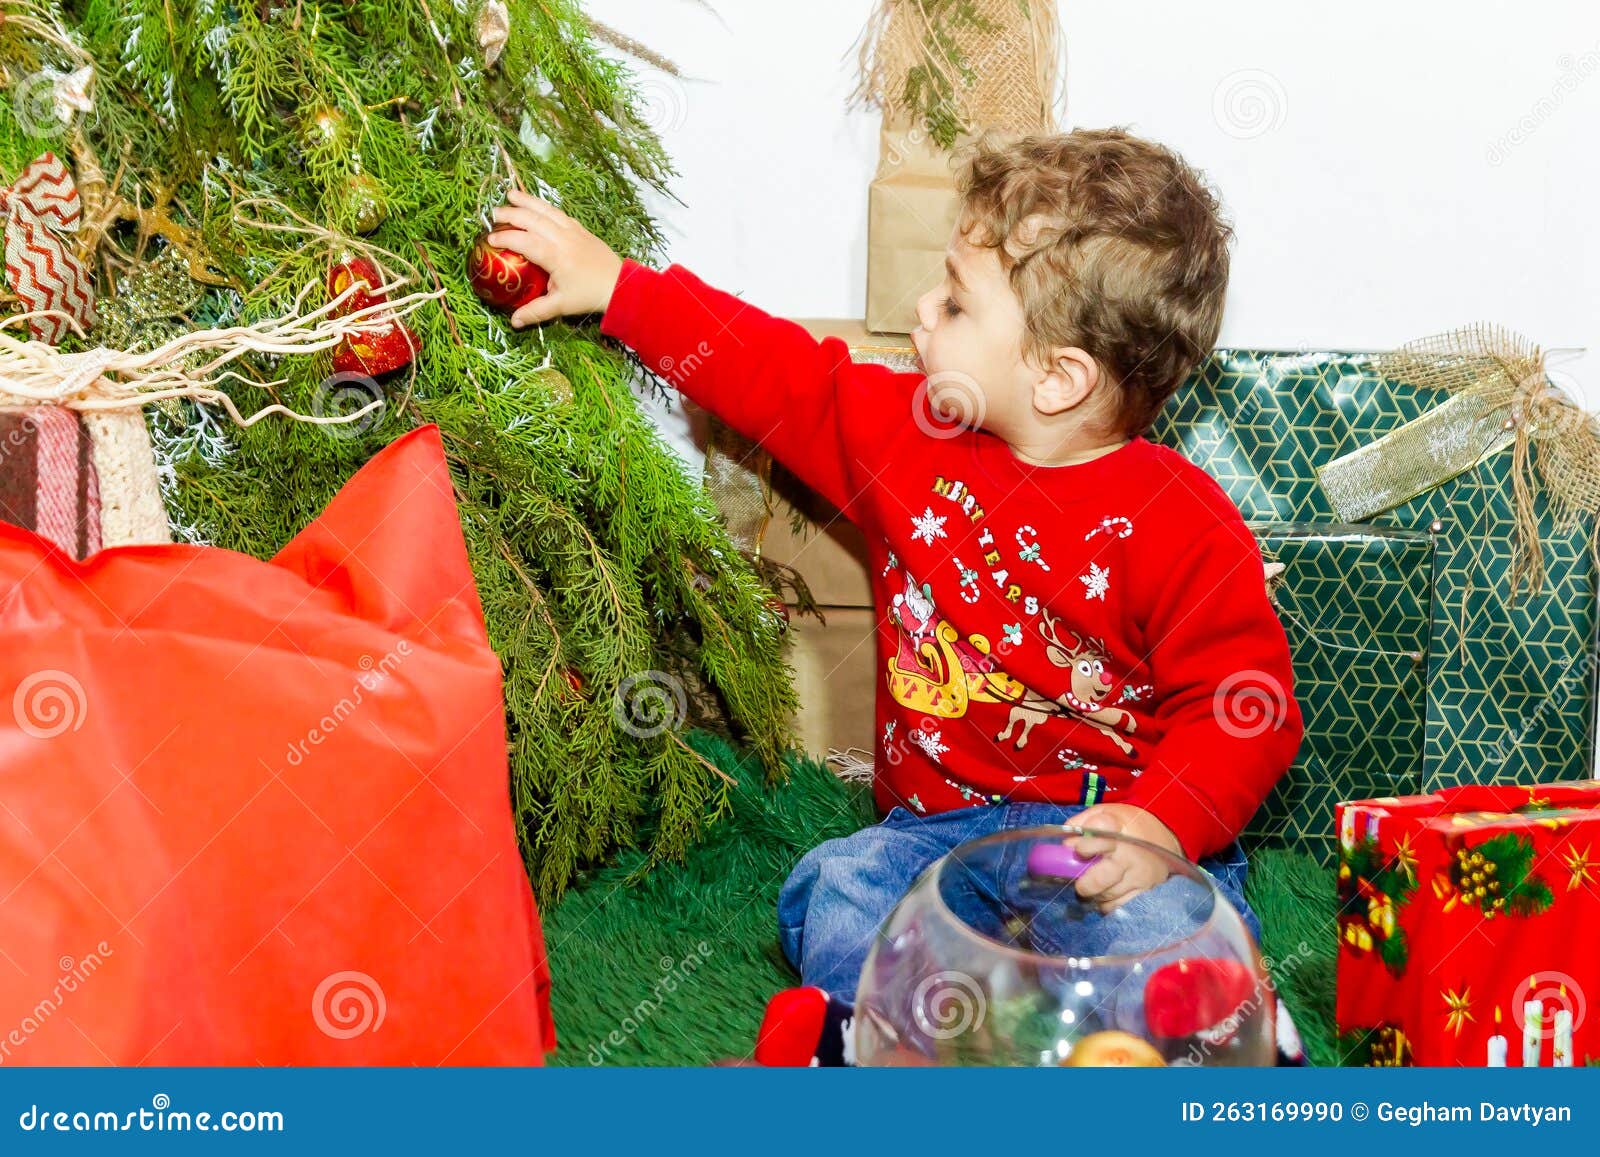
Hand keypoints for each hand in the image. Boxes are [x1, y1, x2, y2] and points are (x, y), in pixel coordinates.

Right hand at [486, 188, 624, 326]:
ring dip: (528, 201)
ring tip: (511, 195)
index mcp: (556, 257)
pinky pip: (559, 213)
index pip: (526, 241)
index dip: (507, 238)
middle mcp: (564, 239)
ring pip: (547, 210)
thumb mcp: (561, 306)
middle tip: (494, 214)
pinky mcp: (581, 229)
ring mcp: (573, 231)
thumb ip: (536, 312)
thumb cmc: (589, 296)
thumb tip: (513, 322)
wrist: (619, 286)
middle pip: (533, 220)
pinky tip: (535, 204)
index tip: (490, 239)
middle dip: (512, 214)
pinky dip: (545, 206)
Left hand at [1067, 803, 1183, 913]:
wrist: (1165, 837)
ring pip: (1107, 896)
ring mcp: (1139, 876)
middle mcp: (1129, 855)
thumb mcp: (1107, 813)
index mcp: (1116, 831)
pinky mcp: (1146, 891)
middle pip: (1098, 879)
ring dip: (1096, 894)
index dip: (1083, 847)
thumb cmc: (1128, 825)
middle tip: (1081, 882)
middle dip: (1084, 884)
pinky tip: (1108, 894)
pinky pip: (1119, 906)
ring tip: (1095, 886)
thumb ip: (1083, 822)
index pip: (1095, 839)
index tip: (1078, 850)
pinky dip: (1109, 904)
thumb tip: (1065, 842)